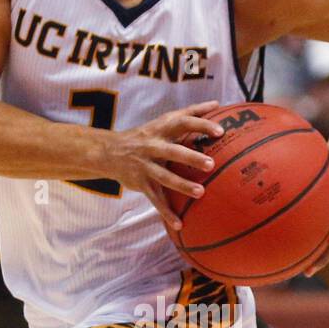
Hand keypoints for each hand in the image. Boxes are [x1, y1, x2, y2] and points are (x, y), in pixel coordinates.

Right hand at [100, 101, 224, 231]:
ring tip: (200, 192)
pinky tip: (179, 224)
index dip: (201, 125)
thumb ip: (189, 113)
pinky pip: (155, 200)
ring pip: (164, 177)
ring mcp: (145, 166)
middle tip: (211, 163)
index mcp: (161, 129)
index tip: (220, 131)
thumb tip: (217, 103)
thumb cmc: (145, 135)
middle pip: (173, 151)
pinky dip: (166, 212)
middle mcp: (152, 146)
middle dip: (191, 158)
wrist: (108, 152)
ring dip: (182, 185)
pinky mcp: (141, 183)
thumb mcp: (162, 122)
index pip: (182, 123)